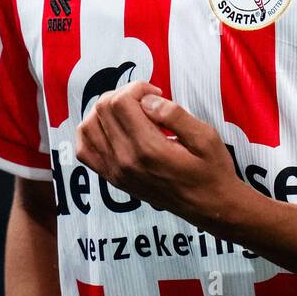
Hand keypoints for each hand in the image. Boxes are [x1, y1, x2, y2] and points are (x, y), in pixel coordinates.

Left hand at [75, 79, 240, 227]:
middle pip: (102, 109)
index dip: (137, 88)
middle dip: (122, 94)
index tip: (157, 94)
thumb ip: (175, 115)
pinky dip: (93, 132)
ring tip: (130, 112)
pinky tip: (114, 129)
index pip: (121, 102)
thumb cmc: (212, 170)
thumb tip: (147, 100)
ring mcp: (116, 172)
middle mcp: (126, 162)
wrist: (210, 207)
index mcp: (149, 150)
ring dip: (106, 110)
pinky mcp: (113, 179)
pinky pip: (85, 150)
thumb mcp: (206, 137)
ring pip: (88, 126)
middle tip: (145, 100)